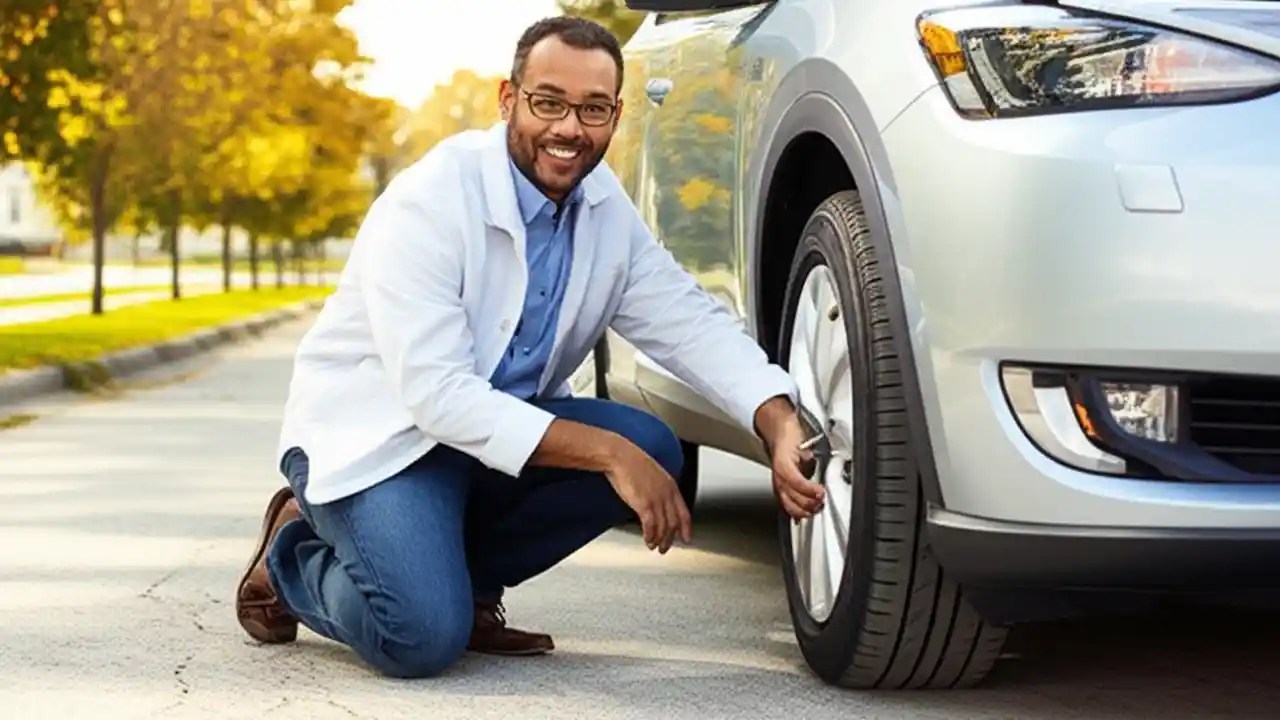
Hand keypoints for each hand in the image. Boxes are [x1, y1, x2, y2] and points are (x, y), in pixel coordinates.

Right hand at [603, 438, 691, 552]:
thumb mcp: (652, 475)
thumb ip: (658, 488)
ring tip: (654, 546)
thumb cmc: (631, 462)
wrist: (620, 456)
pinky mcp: (644, 504)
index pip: (684, 512)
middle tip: (665, 548)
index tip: (686, 538)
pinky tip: (647, 540)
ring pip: (663, 527)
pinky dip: (650, 536)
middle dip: (670, 539)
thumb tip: (657, 501)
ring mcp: (657, 500)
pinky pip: (650, 526)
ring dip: (659, 540)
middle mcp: (667, 494)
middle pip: (673, 523)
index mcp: (671, 486)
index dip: (686, 528)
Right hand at [755, 397, 825, 519]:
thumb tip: (828, 464)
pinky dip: (796, 512)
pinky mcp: (780, 489)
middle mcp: (778, 477)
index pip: (796, 482)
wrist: (779, 433)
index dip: (809, 490)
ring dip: (804, 510)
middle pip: (792, 498)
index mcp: (783, 465)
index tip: (821, 493)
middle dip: (809, 503)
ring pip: (789, 505)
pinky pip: (786, 505)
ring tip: (816, 508)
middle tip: (822, 502)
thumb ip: (813, 457)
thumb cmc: (791, 437)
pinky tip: (804, 514)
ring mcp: (778, 485)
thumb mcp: (804, 443)